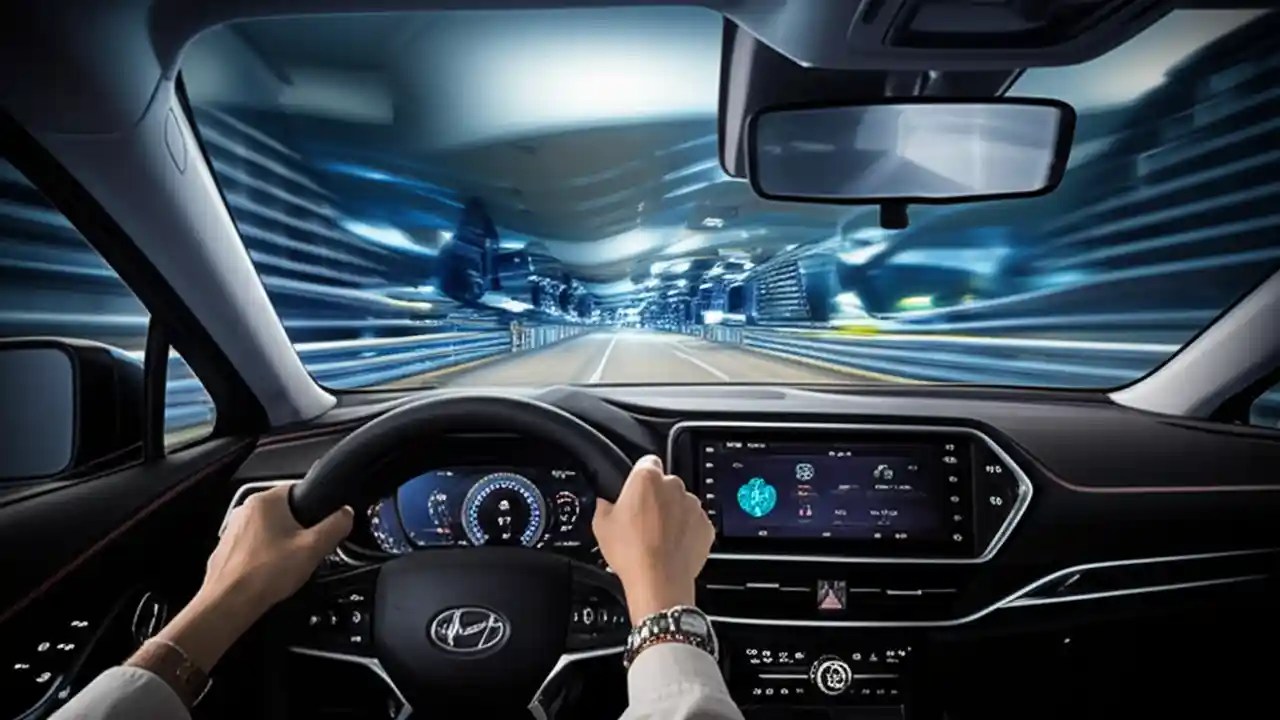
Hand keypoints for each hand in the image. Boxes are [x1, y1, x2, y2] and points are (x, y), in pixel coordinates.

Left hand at [202, 485, 352, 609]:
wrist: (229, 603)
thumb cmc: (267, 573)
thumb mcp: (313, 548)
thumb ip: (335, 526)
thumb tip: (346, 513)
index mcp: (266, 501)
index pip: (298, 490)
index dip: (314, 508)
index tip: (320, 528)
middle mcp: (244, 509)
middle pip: (283, 512)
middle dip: (297, 530)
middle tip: (306, 550)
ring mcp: (231, 530)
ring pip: (267, 531)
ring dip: (279, 544)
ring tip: (287, 565)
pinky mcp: (225, 550)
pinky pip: (252, 548)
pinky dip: (262, 558)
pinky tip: (269, 574)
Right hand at [593, 455, 713, 623]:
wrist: (659, 581)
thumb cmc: (632, 553)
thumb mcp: (601, 525)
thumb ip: (604, 505)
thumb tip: (604, 503)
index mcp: (647, 478)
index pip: (646, 461)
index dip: (639, 475)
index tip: (635, 489)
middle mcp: (674, 486)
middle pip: (664, 484)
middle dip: (656, 498)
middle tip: (641, 520)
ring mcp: (693, 506)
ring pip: (681, 504)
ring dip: (672, 515)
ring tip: (656, 537)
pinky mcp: (705, 526)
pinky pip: (694, 523)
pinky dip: (686, 532)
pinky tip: (671, 547)